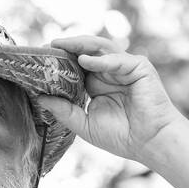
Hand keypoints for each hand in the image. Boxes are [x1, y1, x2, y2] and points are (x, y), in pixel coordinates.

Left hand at [36, 35, 188, 164]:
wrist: (149, 143)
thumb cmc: (121, 136)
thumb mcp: (84, 124)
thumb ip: (64, 111)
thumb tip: (40, 98)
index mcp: (97, 84)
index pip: (75, 65)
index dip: (59, 61)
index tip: (39, 60)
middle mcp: (110, 72)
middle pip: (85, 52)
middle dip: (66, 47)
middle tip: (45, 46)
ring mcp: (124, 67)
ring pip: (99, 48)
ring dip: (79, 45)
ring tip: (59, 44)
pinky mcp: (139, 66)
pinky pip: (116, 59)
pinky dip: (99, 59)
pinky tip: (83, 61)